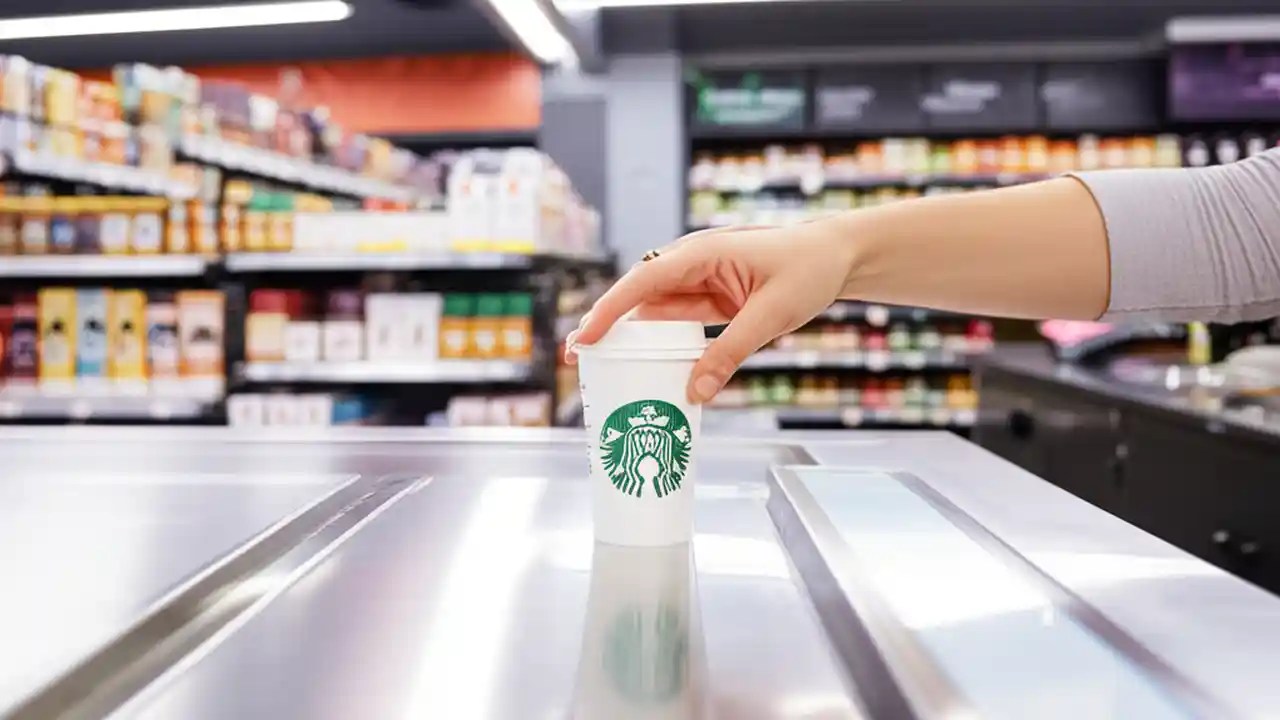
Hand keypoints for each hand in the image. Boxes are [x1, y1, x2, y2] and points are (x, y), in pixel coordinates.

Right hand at [569, 221, 855, 402]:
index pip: (643, 281)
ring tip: (606, 365)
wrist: (840, 256)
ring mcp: (703, 280)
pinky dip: (664, 341)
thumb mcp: (770, 315)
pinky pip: (680, 320)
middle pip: (640, 295)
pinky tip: (651, 364)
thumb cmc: (809, 269)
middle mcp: (695, 263)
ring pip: (657, 309)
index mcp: (702, 253)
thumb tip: (696, 392)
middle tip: (579, 356)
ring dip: (634, 335)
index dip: (609, 309)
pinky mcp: (715, 297)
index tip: (585, 337)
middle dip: (609, 323)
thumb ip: (730, 353)